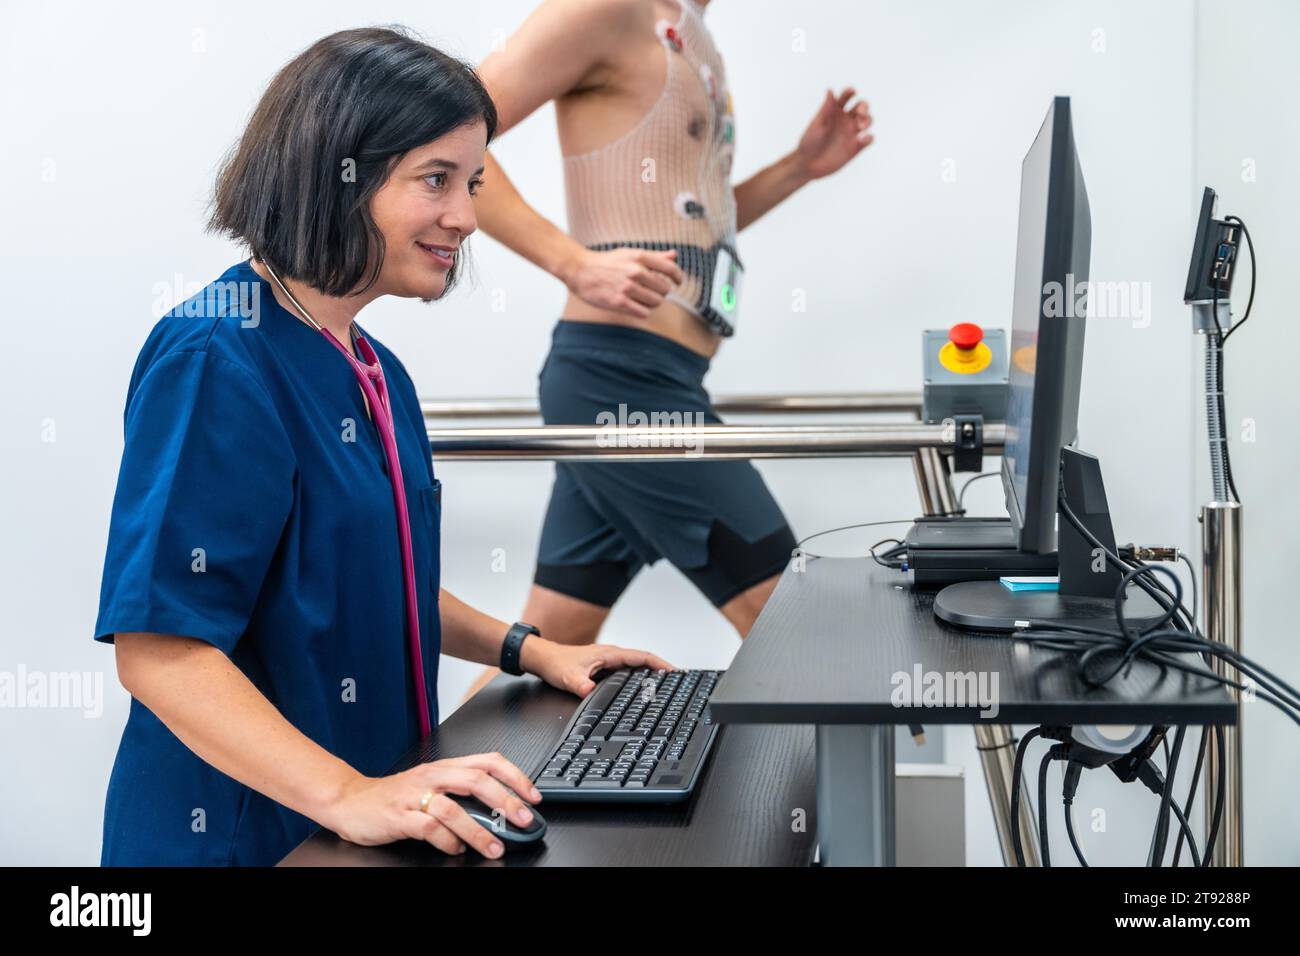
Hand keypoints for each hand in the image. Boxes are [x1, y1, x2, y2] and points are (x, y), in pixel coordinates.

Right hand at [322, 753, 541, 858]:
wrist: (350, 800)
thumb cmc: (395, 795)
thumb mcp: (432, 786)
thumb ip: (462, 793)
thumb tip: (502, 810)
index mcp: (444, 766)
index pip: (488, 761)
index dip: (515, 776)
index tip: (533, 795)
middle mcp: (432, 776)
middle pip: (476, 781)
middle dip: (505, 801)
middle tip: (523, 820)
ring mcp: (414, 795)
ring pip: (454, 808)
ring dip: (479, 830)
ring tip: (494, 847)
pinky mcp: (398, 816)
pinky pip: (428, 828)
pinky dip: (447, 841)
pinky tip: (455, 850)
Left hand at [523, 638, 675, 696]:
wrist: (543, 658)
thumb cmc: (556, 663)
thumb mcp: (568, 677)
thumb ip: (580, 684)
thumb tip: (590, 691)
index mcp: (609, 654)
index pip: (642, 656)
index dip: (660, 664)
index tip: (675, 672)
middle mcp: (611, 655)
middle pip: (643, 660)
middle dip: (661, 669)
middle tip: (678, 681)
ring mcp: (608, 661)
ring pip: (636, 665)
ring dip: (651, 673)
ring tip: (666, 685)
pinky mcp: (603, 667)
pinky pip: (627, 671)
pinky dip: (638, 676)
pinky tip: (641, 687)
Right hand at [560, 247, 684, 318]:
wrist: (580, 270)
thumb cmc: (608, 262)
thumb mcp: (630, 254)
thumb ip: (654, 256)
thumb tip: (674, 256)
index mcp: (639, 257)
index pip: (670, 269)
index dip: (678, 277)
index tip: (678, 282)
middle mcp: (635, 271)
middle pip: (664, 289)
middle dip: (662, 292)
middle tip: (652, 291)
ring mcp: (627, 288)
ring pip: (656, 302)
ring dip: (653, 302)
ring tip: (644, 298)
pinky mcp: (619, 302)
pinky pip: (644, 312)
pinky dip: (644, 311)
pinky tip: (637, 306)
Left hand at [794, 87, 873, 180]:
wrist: (808, 164)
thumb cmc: (809, 142)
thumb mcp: (817, 124)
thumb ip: (826, 108)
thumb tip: (830, 90)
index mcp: (835, 111)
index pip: (846, 97)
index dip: (850, 92)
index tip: (852, 92)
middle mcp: (845, 120)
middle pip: (861, 107)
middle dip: (864, 106)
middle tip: (860, 112)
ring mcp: (852, 133)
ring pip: (868, 120)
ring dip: (868, 120)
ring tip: (861, 126)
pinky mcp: (856, 147)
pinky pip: (868, 139)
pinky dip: (869, 137)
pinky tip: (863, 139)